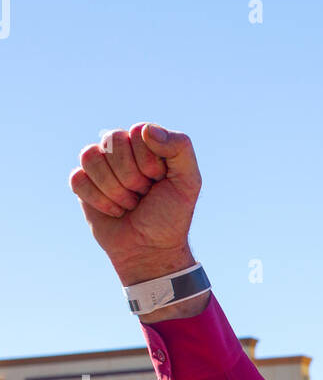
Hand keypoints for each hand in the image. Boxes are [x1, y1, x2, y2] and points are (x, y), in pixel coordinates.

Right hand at [70, 124, 200, 288]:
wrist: (151, 250)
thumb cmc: (170, 216)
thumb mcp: (188, 182)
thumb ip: (180, 148)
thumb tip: (146, 129)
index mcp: (146, 143)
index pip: (136, 133)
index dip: (148, 162)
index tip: (159, 181)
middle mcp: (121, 149)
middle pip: (112, 142)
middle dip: (132, 177)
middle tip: (143, 195)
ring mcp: (99, 166)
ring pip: (90, 157)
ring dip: (114, 190)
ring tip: (129, 203)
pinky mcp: (82, 183)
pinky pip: (77, 178)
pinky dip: (98, 200)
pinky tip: (113, 211)